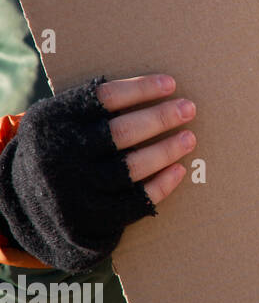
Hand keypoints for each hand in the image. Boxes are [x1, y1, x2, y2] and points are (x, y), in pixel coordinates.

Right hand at [0, 74, 195, 272]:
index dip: (142, 89)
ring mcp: (75, 190)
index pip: (105, 98)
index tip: (171, 83)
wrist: (24, 203)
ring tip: (189, 138)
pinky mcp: (91, 218)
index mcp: (51, 122)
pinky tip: (179, 170)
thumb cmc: (56, 149)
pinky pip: (136, 200)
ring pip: (133, 167)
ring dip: (167, 150)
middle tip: (189, 108)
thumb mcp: (57, 121)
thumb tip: (152, 89)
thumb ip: (88, 107)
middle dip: (161, 118)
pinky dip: (162, 184)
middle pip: (123, 132)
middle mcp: (60, 156)